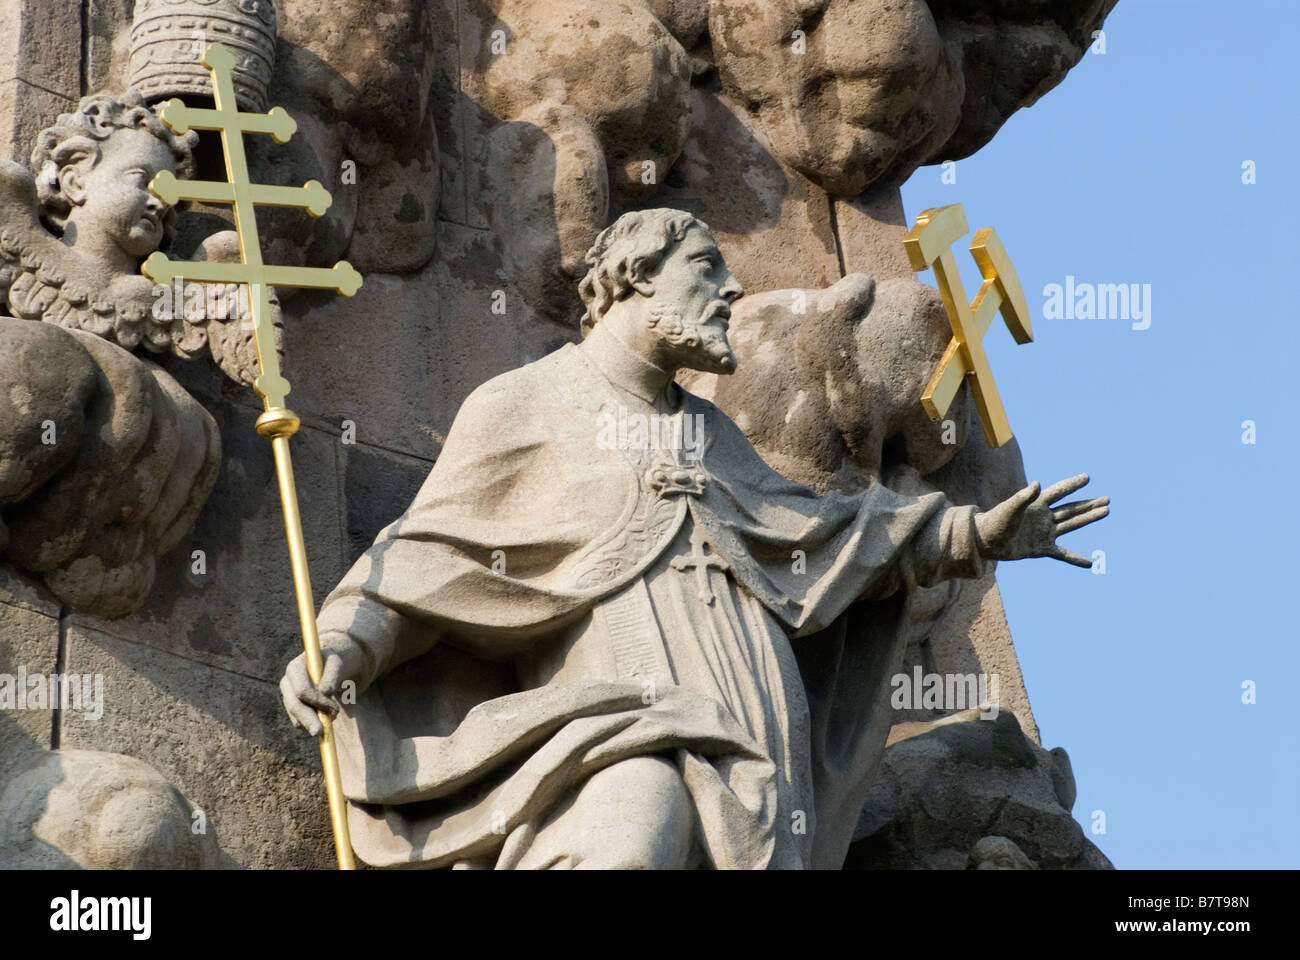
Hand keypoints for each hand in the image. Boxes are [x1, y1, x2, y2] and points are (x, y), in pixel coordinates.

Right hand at [279, 646, 359, 736]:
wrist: (326, 666)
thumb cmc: (332, 663)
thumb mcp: (336, 663)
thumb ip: (332, 675)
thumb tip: (325, 691)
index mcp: (294, 668)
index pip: (302, 690)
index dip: (317, 702)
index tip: (335, 709)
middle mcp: (287, 683)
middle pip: (294, 706)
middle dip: (309, 720)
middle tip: (321, 732)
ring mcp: (287, 697)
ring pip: (296, 717)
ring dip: (315, 721)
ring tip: (333, 715)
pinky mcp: (291, 708)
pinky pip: (299, 722)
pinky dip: (313, 722)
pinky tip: (325, 715)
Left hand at [974, 473, 1108, 566]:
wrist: (983, 543)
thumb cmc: (994, 522)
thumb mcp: (1010, 508)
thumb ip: (1023, 496)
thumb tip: (1038, 484)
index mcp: (1036, 504)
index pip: (1058, 492)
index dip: (1072, 485)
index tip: (1087, 477)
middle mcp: (1043, 517)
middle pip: (1071, 509)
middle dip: (1089, 504)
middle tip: (1107, 499)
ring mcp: (1044, 532)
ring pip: (1071, 525)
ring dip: (1088, 519)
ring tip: (1106, 511)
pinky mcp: (1041, 549)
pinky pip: (1062, 554)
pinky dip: (1075, 559)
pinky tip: (1088, 564)